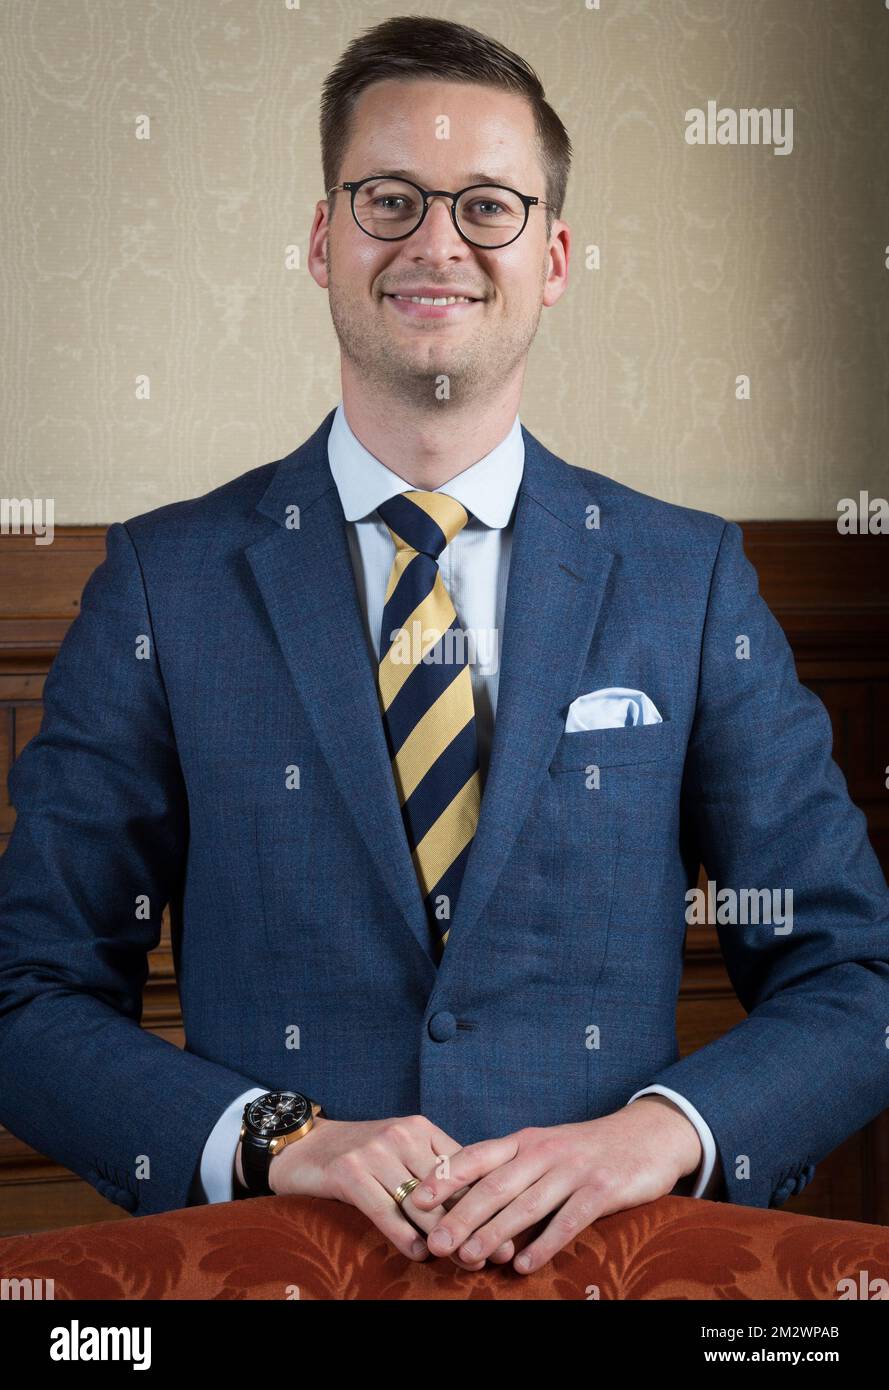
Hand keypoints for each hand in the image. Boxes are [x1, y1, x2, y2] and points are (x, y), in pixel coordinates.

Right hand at [261, 1114, 516, 1269]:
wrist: (304, 1145)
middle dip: (470, 1225)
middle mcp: (401, 1135)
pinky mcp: (349, 1173)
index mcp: (420, 1128)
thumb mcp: (401, 1150)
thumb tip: (480, 1207)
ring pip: (419, 1205)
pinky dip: (405, 1237)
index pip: (463, 1167)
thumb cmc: (361, 1153)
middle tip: (491, 1255)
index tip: (508, 1232)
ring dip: (443, 1238)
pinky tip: (420, 1255)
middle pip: (445, 1189)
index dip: (486, 1202)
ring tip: (463, 1261)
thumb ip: (434, 1170)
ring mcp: (374, 1152)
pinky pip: (385, 1212)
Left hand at [410, 1096, 702, 1274]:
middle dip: (462, 1216)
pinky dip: (543, 1244)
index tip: (418, 1200)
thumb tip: (467, 1207)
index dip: (447, 1178)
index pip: (478, 1156)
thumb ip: (512, 1171)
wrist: (648, 1134)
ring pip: (526, 1204)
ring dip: (495, 1234)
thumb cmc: (585, 1149)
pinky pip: (568, 1220)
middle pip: (496, 1185)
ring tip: (469, 1259)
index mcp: (525, 1140)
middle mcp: (544, 1150)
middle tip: (436, 1244)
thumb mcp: (545, 1150)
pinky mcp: (602, 1188)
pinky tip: (523, 1264)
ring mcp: (573, 1168)